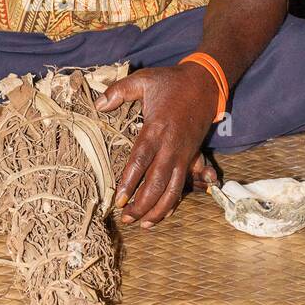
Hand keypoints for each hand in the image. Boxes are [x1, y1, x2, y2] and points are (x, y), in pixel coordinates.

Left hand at [95, 64, 217, 226]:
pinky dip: (175, 201)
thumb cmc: (171, 82)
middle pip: (157, 182)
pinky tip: (163, 214)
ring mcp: (183, 154)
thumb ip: (119, 91)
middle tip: (126, 218)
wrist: (206, 84)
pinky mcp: (191, 156)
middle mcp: (171, 146)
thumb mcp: (144, 80)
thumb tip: (99, 105)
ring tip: (143, 224)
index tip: (119, 198)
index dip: (130, 181)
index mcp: (156, 129)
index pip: (141, 160)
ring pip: (173, 189)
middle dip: (142, 204)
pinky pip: (184, 184)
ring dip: (159, 209)